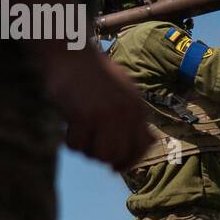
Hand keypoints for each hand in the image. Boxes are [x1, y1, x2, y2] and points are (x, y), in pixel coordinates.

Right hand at [38, 43, 151, 171]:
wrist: (71, 54)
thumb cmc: (97, 75)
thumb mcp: (126, 93)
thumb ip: (136, 118)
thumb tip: (150, 143)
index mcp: (137, 108)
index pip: (142, 147)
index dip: (129, 161)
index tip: (116, 166)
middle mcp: (124, 113)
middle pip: (117, 156)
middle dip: (103, 157)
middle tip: (92, 146)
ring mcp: (103, 115)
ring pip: (97, 155)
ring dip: (86, 149)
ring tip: (81, 133)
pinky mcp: (81, 115)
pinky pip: (76, 146)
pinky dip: (70, 141)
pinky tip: (69, 127)